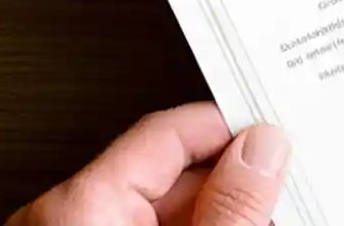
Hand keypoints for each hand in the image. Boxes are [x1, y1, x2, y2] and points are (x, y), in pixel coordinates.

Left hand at [7, 102, 289, 225]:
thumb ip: (228, 206)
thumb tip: (263, 151)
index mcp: (77, 205)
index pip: (168, 130)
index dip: (231, 127)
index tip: (275, 138)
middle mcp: (64, 218)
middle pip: (172, 173)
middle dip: (233, 181)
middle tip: (279, 190)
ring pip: (165, 209)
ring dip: (218, 211)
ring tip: (260, 212)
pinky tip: (231, 224)